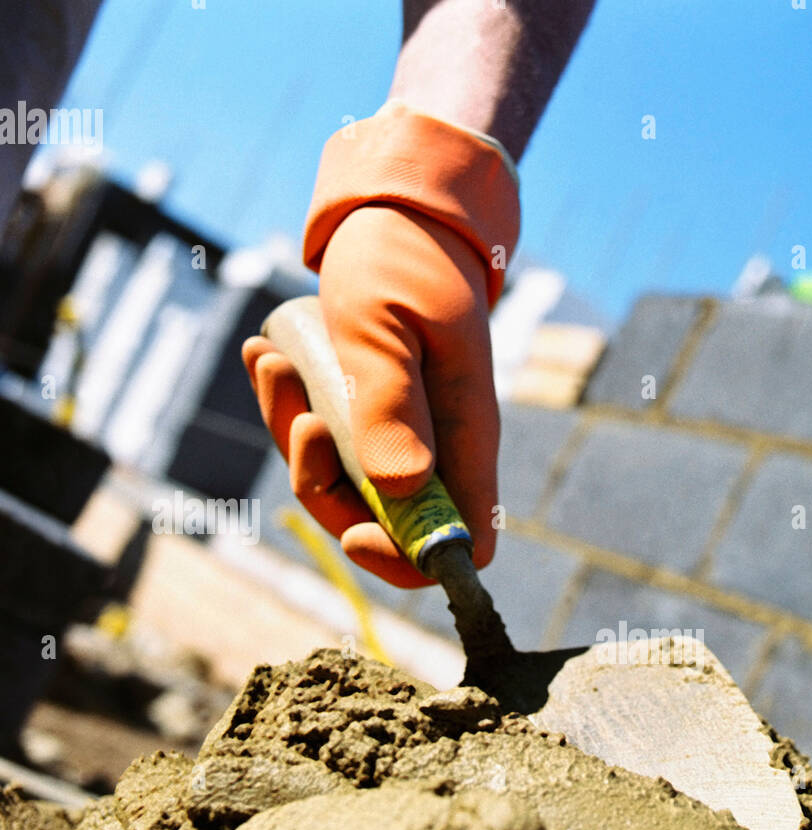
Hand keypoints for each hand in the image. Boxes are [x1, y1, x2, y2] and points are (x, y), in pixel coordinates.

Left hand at [242, 105, 519, 587]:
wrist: (397, 209)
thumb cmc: (400, 260)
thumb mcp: (382, 326)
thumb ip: (389, 404)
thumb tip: (395, 490)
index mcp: (464, 438)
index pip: (462, 545)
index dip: (409, 560)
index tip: (352, 529)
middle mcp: (438, 448)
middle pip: (382, 522)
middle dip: (322, 485)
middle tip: (299, 417)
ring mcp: (404, 432)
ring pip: (341, 480)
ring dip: (292, 433)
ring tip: (272, 362)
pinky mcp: (371, 411)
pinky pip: (323, 439)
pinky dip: (287, 407)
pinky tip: (268, 355)